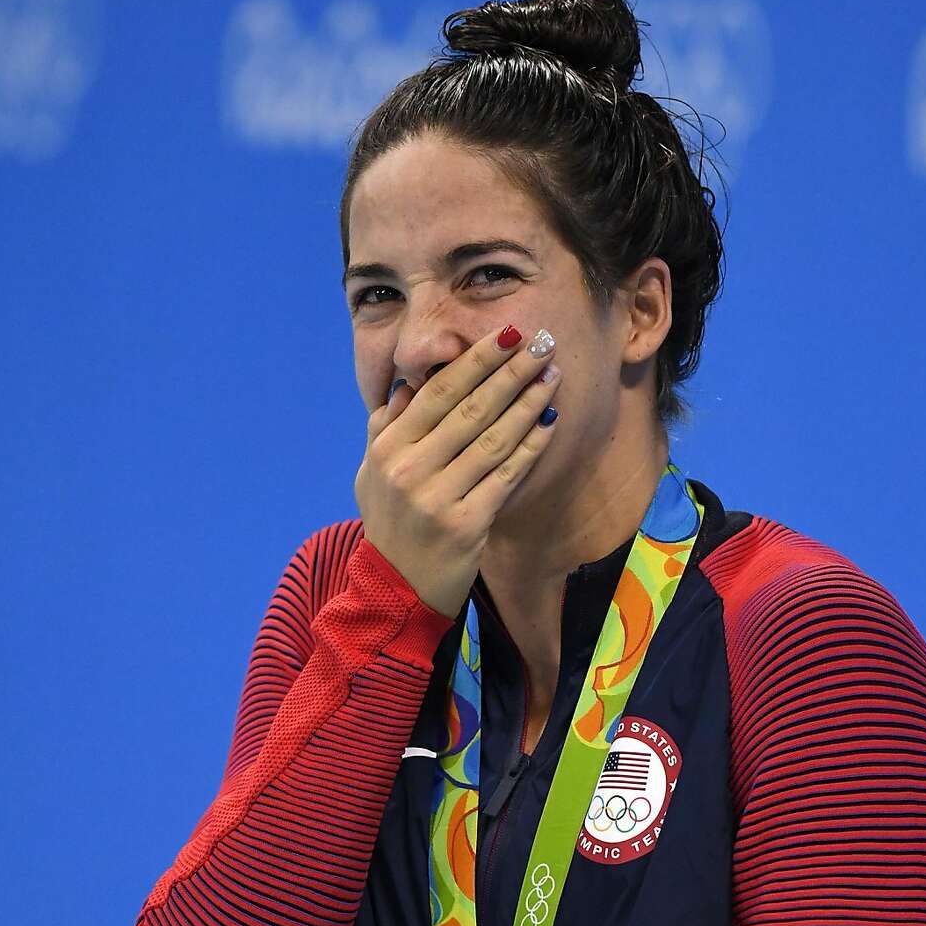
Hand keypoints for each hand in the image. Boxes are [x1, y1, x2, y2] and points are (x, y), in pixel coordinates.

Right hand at [354, 324, 561, 617]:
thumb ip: (386, 428)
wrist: (396, 591)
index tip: (506, 334)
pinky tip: (549, 425)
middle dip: (510, 371)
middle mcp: (408, 470)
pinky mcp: (465, 526)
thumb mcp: (373, 474)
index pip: (436, 392)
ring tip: (552, 377)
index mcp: (387, 450)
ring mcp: (436, 499)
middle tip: (542, 343)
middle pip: (470, 409)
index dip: (475, 360)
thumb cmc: (390, 525)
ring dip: (528, 404)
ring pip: (492, 439)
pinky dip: (530, 448)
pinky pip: (505, 477)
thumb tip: (410, 385)